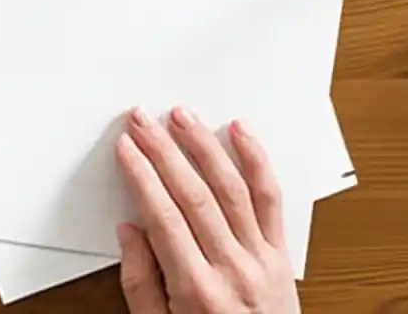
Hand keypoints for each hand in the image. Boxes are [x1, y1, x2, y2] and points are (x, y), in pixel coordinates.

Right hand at [115, 107, 299, 313]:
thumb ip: (141, 283)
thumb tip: (130, 231)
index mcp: (197, 292)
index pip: (164, 217)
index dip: (142, 176)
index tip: (125, 148)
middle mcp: (233, 271)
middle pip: (194, 195)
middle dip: (164, 151)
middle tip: (142, 119)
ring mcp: (262, 260)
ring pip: (232, 189)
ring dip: (204, 147)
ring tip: (182, 116)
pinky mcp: (282, 255)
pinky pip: (271, 200)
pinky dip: (258, 162)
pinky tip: (241, 134)